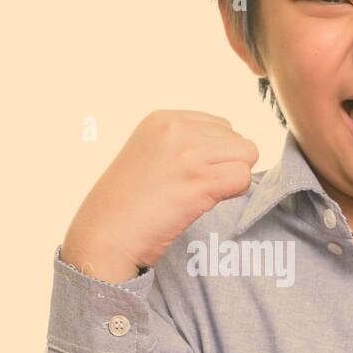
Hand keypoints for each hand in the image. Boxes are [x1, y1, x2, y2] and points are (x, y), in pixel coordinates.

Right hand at [61, 110, 259, 283]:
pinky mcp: (199, 180)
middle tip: (196, 187)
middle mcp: (177, 129)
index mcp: (164, 118)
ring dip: (233, 179)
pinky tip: (205, 203)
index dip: (216, 154)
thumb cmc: (128, 203)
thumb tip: (229, 150)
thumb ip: (185, 143)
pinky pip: (243, 178)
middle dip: (226, 165)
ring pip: (247, 156)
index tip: (190, 174)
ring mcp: (189, 153)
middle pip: (238, 139)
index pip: (221, 125)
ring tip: (201, 194)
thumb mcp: (150, 153)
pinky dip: (233, 194)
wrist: (105, 234)